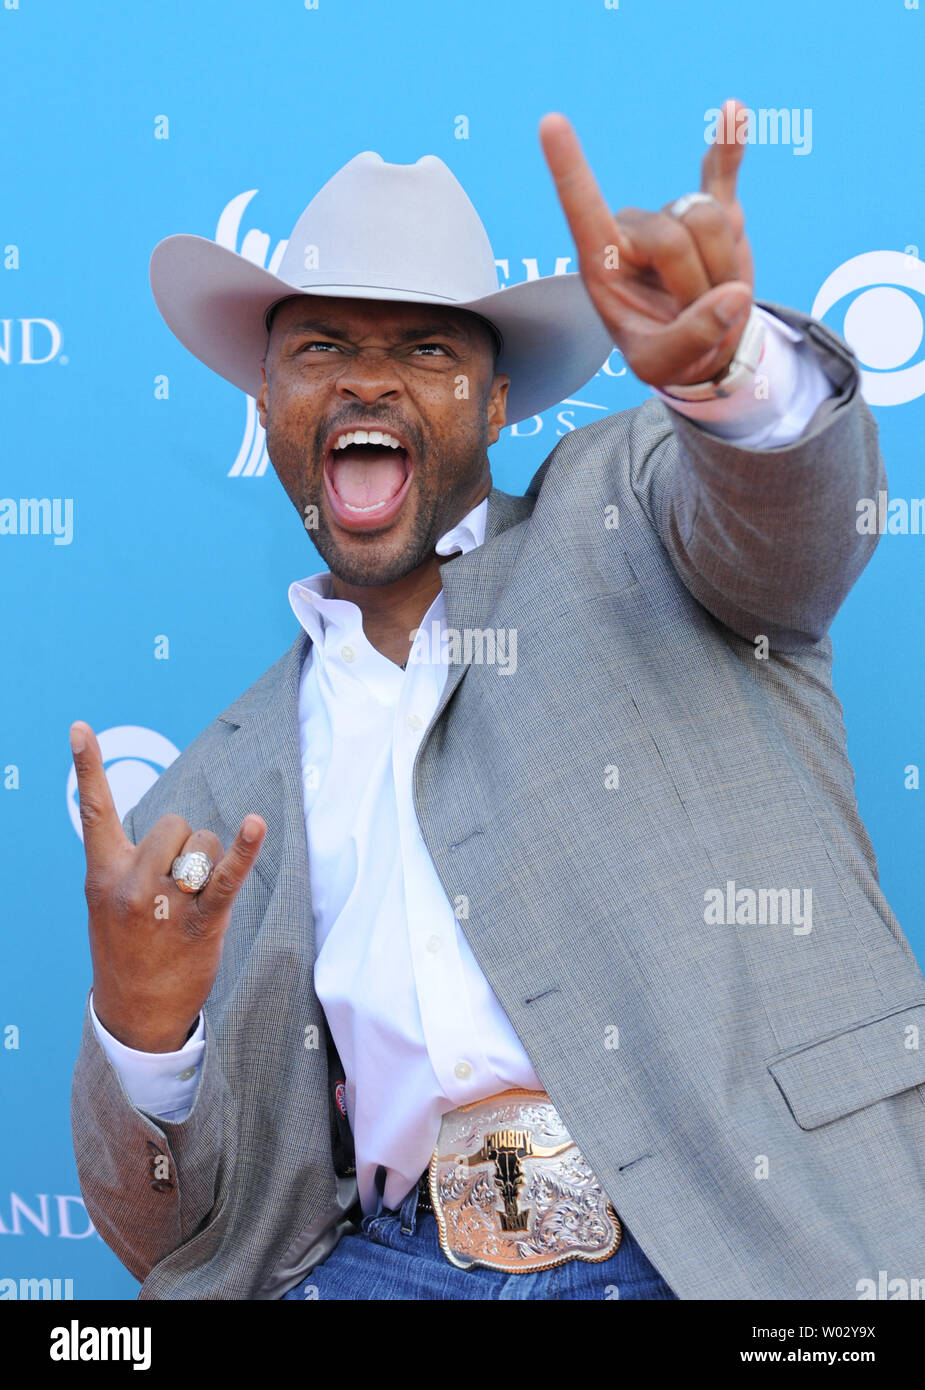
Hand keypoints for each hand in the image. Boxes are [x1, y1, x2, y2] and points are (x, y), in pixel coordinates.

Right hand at [70, 720, 266, 1051]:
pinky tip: (254, 824)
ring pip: (203, 844)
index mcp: (103, 874)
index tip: (80, 727)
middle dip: (184, 844)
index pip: (94, 811)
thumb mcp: (108, 902)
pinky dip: (243, 849)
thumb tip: (170, 830)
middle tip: (175, 886)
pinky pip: (226, 876)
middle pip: (175, 823)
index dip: (87, 767)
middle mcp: (130, 884)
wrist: (136, 1013)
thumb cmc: (128, 948)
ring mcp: (165, 903)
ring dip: (209, 862)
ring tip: (194, 901)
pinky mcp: (202, 922)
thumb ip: (126, 861)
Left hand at [539, 98, 754, 388]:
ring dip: (722, 270)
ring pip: (711, 222)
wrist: (704, 348)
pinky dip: (730, 145)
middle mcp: (635, 228)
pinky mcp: (717, 209)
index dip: (568, 167)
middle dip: (696, 287)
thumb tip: (732, 296)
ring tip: (709, 298)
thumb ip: (689, 340)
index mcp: (603, 260)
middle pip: (674, 236)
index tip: (550, 122)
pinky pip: (723, 171)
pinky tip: (732, 111)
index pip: (581, 206)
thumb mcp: (662, 366)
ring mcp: (676, 215)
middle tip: (693, 317)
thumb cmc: (666, 354)